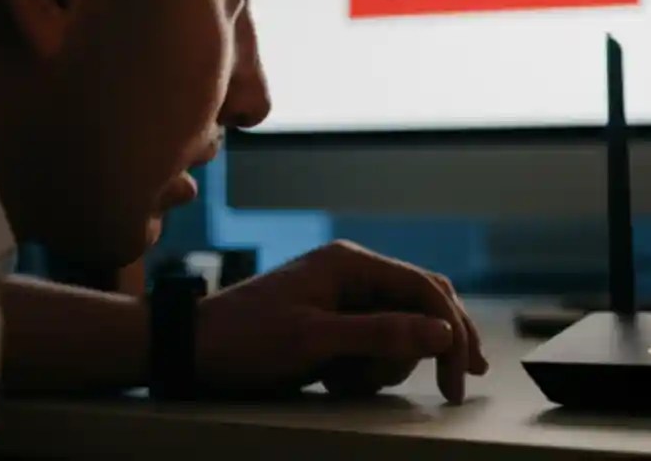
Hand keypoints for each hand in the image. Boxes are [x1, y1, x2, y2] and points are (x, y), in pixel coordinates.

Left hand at [190, 240, 487, 402]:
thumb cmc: (245, 340)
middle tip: (452, 387)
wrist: (193, 352)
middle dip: (434, 346)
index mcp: (350, 263)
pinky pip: (372, 346)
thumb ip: (380, 333)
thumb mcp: (314, 340)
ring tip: (344, 381)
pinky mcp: (332, 324)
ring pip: (399, 332)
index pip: (424, 288)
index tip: (458, 375)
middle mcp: (352, 273)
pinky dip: (364, 370)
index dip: (451, 330)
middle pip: (421, 304)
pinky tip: (335, 381)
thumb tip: (441, 332)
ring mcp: (342, 299)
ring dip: (384, 365)